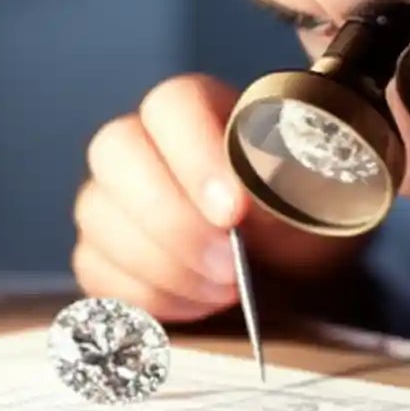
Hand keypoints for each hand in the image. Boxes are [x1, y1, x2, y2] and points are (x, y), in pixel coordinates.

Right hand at [73, 74, 364, 321]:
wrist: (291, 270)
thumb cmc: (300, 222)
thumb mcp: (314, 201)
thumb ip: (285, 190)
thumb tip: (247, 204)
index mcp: (201, 109)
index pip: (172, 104)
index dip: (195, 156)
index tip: (233, 213)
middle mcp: (142, 143)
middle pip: (116, 151)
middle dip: (172, 219)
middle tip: (229, 266)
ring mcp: (110, 197)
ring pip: (99, 214)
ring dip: (163, 265)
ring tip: (222, 290)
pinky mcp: (98, 252)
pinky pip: (95, 269)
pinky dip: (145, 296)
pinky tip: (193, 305)